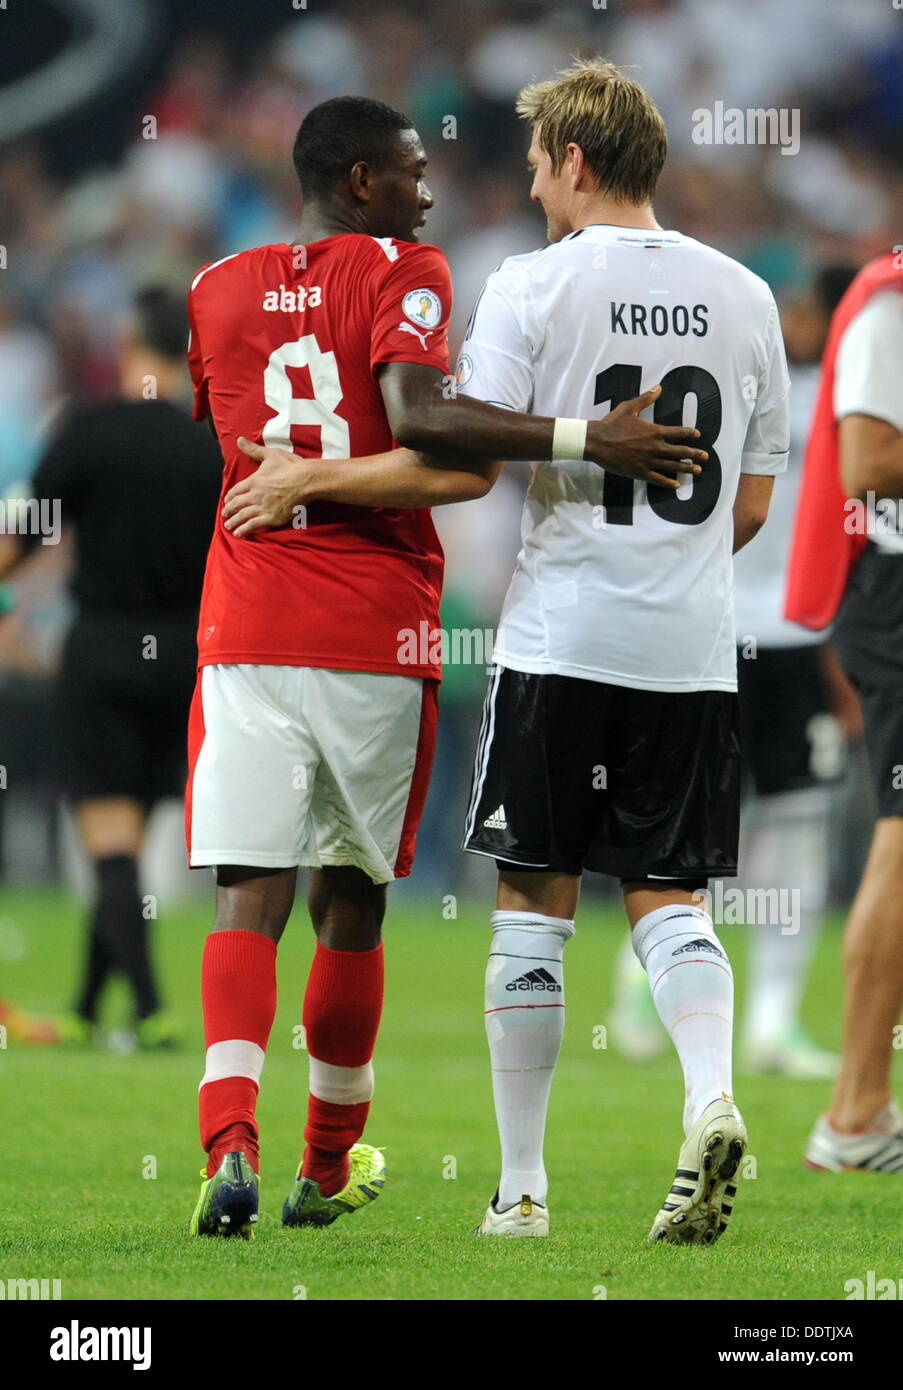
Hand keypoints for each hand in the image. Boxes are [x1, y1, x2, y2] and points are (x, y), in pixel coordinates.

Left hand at [222, 437, 317, 536]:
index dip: (229, 497)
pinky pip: (253, 525)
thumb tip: (239, 440)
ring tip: (228, 526)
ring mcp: (263, 507)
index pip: (236, 490)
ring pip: (242, 516)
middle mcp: (255, 495)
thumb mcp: (271, 454)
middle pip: (236, 504)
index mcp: (254, 481)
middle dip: (229, 510)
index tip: (226, 501)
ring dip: (234, 522)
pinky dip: (244, 530)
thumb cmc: (291, 466)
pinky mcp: (272, 517)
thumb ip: (253, 450)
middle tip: (225, 515)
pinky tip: (239, 533)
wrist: (306, 480)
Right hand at [585, 385, 707, 488]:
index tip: (698, 435)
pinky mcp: (640, 472)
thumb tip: (658, 388)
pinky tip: (677, 485)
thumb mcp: (629, 407)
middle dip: (694, 454)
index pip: (679, 433)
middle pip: (680, 452)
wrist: (596, 442)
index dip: (690, 434)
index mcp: (654, 431)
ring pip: (672, 466)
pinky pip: (658, 479)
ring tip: (697, 470)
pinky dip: (668, 482)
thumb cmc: (612, 424)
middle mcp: (655, 447)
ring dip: (686, 468)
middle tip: (705, 457)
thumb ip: (646, 399)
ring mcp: (648, 461)